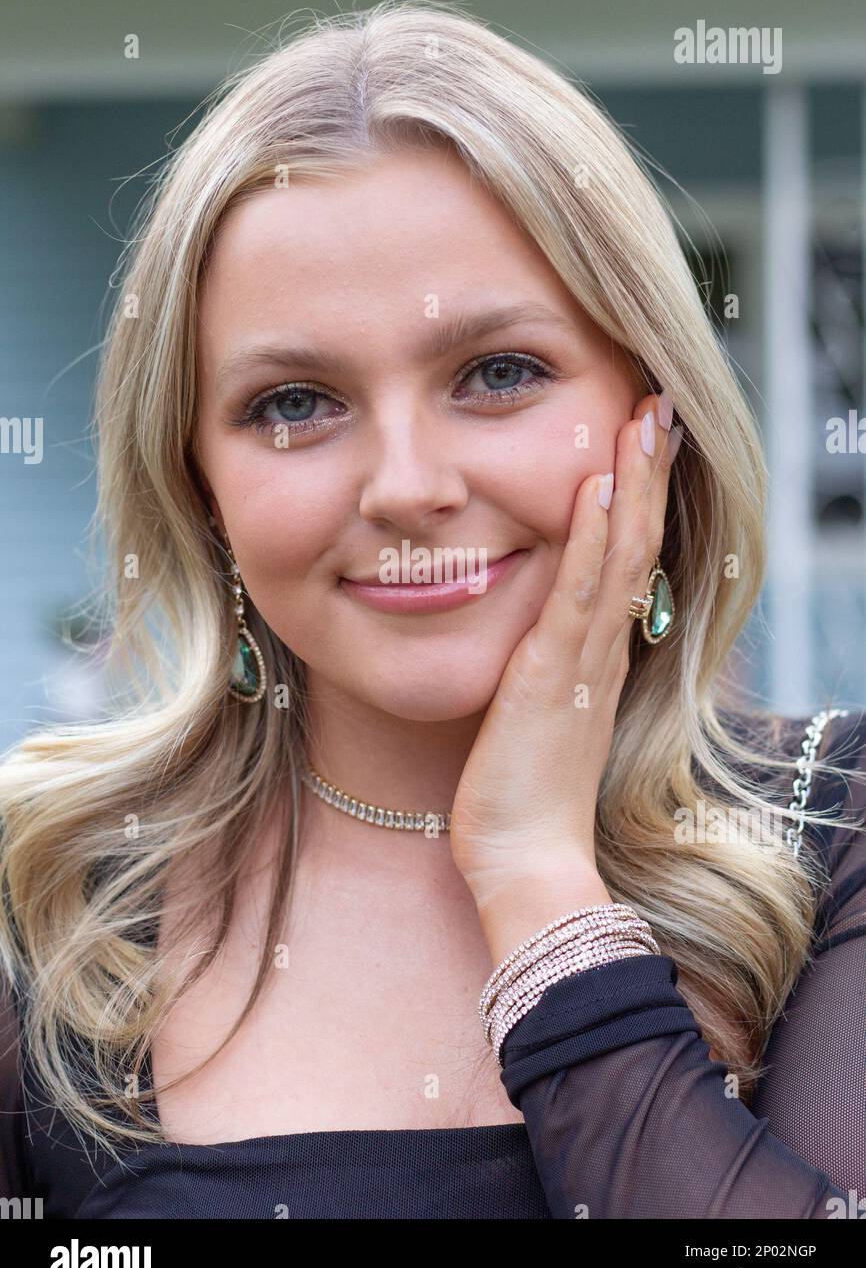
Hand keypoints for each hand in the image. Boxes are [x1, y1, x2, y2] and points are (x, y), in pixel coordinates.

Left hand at [450, 392, 679, 915]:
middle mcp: (602, 648)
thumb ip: (540, 672)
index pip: (626, 559)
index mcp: (595, 655)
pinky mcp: (553, 676)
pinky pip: (580, 594)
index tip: (640, 440)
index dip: (638, 497)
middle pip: (638, 542)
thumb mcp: (533, 719)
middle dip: (649, 470)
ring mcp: (584, 659)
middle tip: (658, 405)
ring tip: (646, 416)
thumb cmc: (519, 799)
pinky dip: (594, 537)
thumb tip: (528, 639)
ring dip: (635, 482)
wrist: (526, 862)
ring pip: (621, 555)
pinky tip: (599, 485)